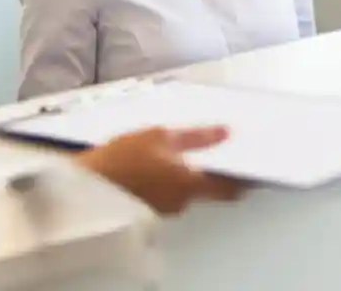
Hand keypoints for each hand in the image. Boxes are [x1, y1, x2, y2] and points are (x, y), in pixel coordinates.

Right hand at [76, 126, 245, 214]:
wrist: (85, 186)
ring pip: (187, 188)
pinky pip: (169, 191)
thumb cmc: (122, 159)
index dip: (245, 177)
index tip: (255, 166)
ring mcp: (166, 207)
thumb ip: (197, 136)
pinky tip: (160, 161)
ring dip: (188, 172)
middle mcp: (183, 201)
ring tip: (181, 147)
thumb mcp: (160, 136)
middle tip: (216, 146)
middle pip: (209, 187)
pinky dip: (171, 178)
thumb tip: (226, 132)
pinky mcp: (149, 208)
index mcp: (190, 184)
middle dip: (213, 168)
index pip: (231, 188)